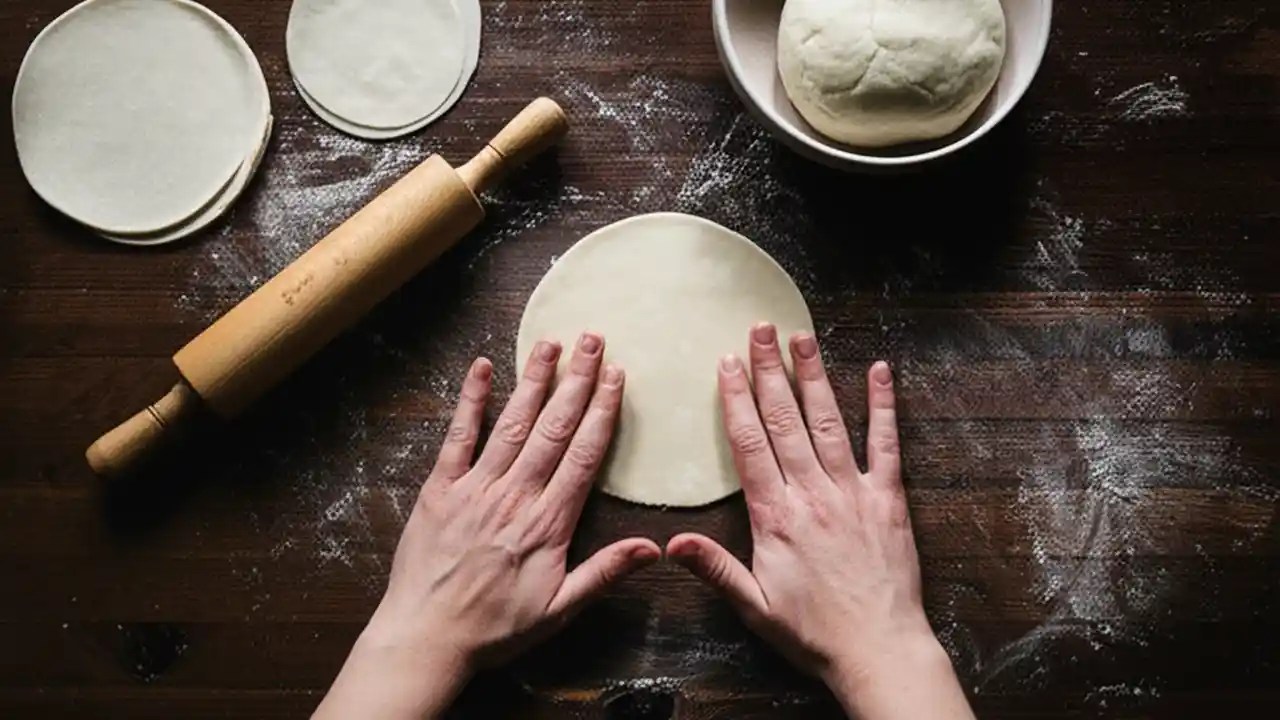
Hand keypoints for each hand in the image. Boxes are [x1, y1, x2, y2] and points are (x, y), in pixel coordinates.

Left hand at [316, 334, 659, 719]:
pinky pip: (458, 436)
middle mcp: (514, 496)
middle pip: (553, 427)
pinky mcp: (440, 489)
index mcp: (547, 524)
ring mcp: (475, 488)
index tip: (617, 376)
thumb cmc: (495, 629)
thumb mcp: (560, 610)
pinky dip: (471, 400)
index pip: (583, 456)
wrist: (426, 638)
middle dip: (576, 380)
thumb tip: (653, 547)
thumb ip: (605, 572)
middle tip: (593, 339)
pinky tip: (483, 367)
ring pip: (512, 423)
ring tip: (551, 342)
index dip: (602, 412)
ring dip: (533, 379)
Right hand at [667, 324, 971, 719]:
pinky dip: (882, 406)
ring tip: (802, 336)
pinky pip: (885, 444)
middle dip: (769, 371)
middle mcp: (812, 495)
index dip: (737, 400)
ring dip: (814, 376)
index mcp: (776, 517)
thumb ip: (714, 567)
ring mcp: (852, 492)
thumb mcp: (753, 605)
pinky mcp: (888, 499)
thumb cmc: (812, 632)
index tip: (727, 363)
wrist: (878, 650)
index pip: (750, 445)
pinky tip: (879, 372)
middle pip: (785, 420)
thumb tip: (671, 541)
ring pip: (829, 422)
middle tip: (759, 329)